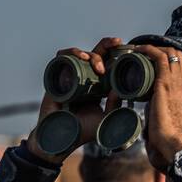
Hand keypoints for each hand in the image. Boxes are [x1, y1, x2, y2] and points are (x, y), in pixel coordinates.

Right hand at [25, 37, 126, 164]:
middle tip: (117, 45)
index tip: (125, 47)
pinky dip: (72, 53)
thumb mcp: (106, 119)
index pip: (106, 64)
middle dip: (107, 45)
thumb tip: (118, 90)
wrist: (62, 137)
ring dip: (92, 54)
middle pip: (95, 53)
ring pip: (80, 53)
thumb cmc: (82, 130)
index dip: (114, 53)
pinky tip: (82, 58)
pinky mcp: (56, 75)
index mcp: (96, 85)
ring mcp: (69, 75)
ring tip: (98, 67)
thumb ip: (115, 106)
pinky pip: (62, 57)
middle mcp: (83, 77)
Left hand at [131, 44, 181, 161]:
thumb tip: (158, 100)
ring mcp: (177, 80)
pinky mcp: (165, 82)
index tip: (164, 57)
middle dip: (165, 49)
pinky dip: (148, 50)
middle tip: (149, 53)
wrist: (173, 139)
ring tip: (141, 50)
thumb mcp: (178, 112)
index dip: (178, 56)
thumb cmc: (173, 131)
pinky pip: (159, 57)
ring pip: (170, 52)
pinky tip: (139, 50)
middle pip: (180, 54)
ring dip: (155, 47)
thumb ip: (173, 101)